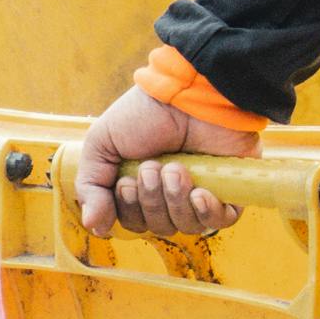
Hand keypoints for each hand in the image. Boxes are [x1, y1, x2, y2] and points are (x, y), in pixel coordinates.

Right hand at [72, 84, 257, 241]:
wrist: (187, 91)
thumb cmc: (144, 112)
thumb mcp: (102, 144)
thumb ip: (91, 187)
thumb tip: (93, 227)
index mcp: (141, 184)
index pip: (133, 222)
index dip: (128, 211)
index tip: (126, 182)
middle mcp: (170, 191)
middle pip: (158, 226)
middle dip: (151, 200)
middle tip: (153, 167)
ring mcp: (199, 190)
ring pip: (186, 226)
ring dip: (176, 200)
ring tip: (176, 168)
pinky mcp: (228, 188)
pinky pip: (220, 221)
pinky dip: (207, 213)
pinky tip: (199, 193)